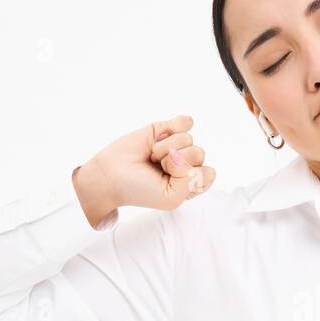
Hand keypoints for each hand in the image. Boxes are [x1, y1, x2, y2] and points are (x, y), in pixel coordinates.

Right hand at [72, 114, 216, 226]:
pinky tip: (157, 138)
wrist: (111, 175)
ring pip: (188, 139)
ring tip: (151, 158)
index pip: (208, 173)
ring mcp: (178, 145)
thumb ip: (192, 181)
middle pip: (199, 154)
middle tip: (156, 168)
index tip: (168, 183)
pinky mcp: (167, 129)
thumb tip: (184, 150)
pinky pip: (185, 122)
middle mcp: (187, 163)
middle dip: (174, 162)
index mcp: (192, 183)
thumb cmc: (140, 190)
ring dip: (164, 149)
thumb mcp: (171, 198)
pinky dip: (171, 129)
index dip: (188, 177)